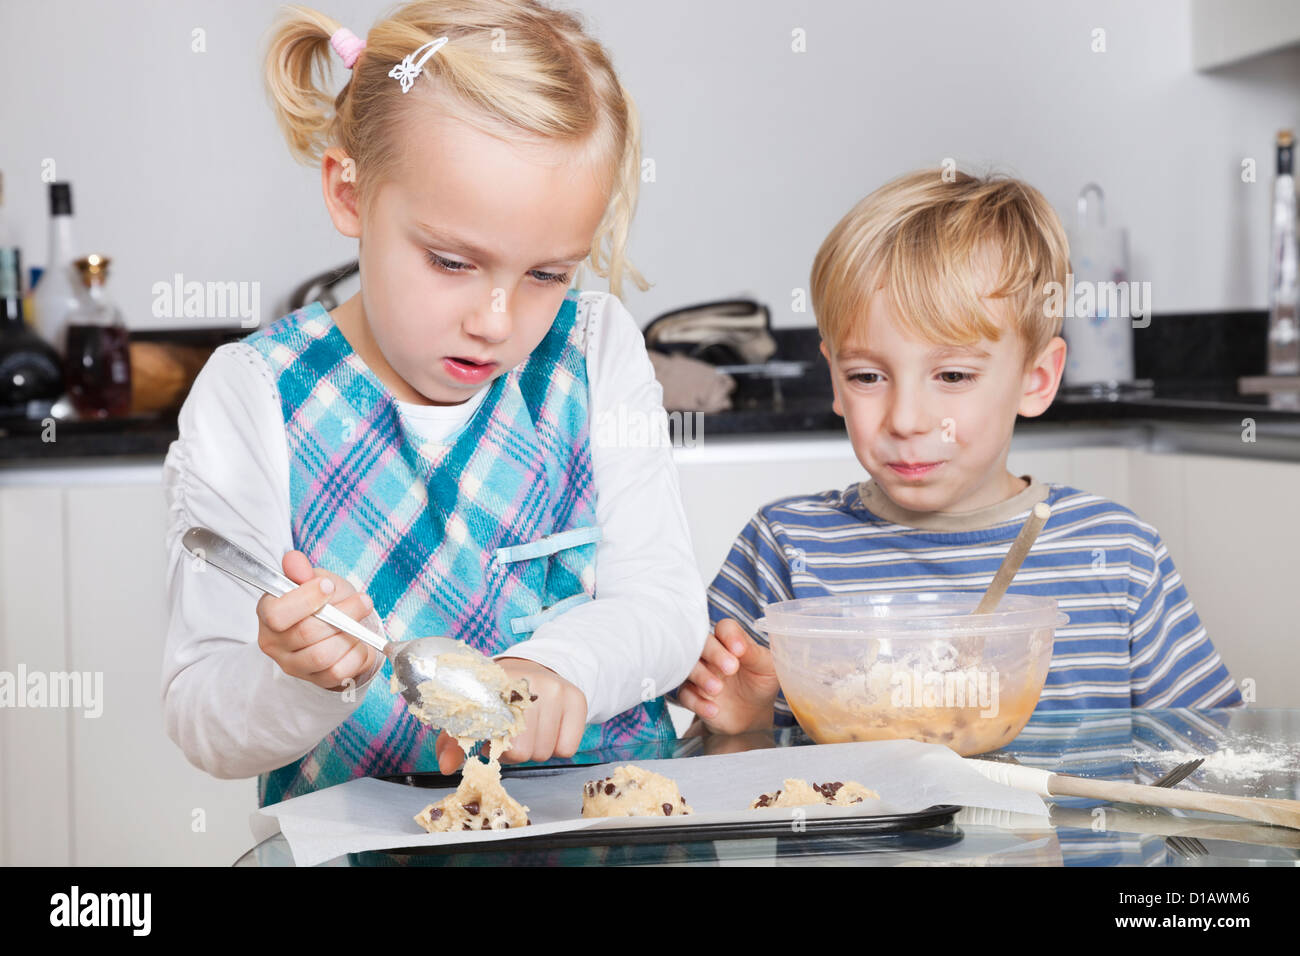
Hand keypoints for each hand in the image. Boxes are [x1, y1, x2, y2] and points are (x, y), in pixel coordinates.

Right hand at [255, 549, 381, 691]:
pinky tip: (359, 642)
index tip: (328, 586)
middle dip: (342, 614)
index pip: (277, 613)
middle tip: (363, 600)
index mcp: (267, 613)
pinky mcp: (315, 680)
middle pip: (307, 633)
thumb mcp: (313, 580)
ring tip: (362, 621)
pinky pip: (338, 673)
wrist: (335, 627)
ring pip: (323, 656)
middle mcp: (274, 643)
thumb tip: (293, 559)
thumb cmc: (323, 601)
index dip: (306, 599)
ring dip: (351, 635)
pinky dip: (356, 655)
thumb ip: (303, 571)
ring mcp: (293, 665)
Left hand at [434, 657, 586, 773]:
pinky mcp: (578, 699)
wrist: (533, 669)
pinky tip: (549, 727)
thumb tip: (446, 767)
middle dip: (515, 751)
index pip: (495, 735)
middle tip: (512, 734)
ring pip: (546, 752)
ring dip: (536, 749)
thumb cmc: (499, 698)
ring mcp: (557, 689)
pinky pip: (567, 748)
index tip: (492, 738)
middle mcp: (531, 682)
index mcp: (498, 684)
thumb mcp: (472, 714)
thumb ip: (453, 742)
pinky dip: (558, 746)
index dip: (492, 746)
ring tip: (529, 730)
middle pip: (523, 751)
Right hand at [676, 618, 779, 734]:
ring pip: (689, 667)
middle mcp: (711, 653)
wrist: (752, 714)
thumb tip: (740, 645)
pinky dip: (697, 702)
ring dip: (702, 677)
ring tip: (718, 689)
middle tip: (731, 669)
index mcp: (731, 641)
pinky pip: (685, 695)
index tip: (740, 650)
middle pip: (702, 643)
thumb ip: (755, 654)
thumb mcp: (767, 668)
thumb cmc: (760, 683)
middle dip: (714, 653)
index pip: (725, 628)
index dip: (730, 636)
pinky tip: (713, 710)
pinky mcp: (691, 694)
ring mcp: (699, 673)